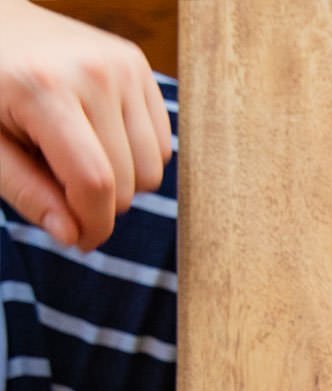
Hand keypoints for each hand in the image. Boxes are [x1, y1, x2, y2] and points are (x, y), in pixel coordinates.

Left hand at [0, 0, 171, 248]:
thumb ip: (26, 192)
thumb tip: (73, 236)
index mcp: (44, 90)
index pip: (94, 182)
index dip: (92, 225)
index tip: (79, 241)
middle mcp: (93, 73)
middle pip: (128, 182)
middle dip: (99, 201)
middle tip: (60, 182)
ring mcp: (122, 65)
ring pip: (152, 169)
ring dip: (121, 181)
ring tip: (78, 157)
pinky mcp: (137, 64)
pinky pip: (161, 143)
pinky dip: (135, 156)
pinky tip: (99, 138)